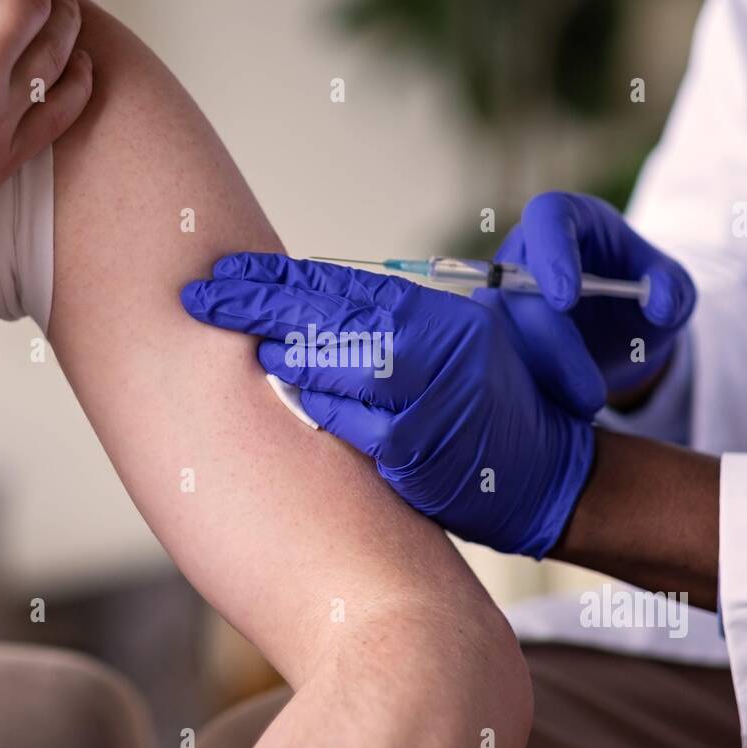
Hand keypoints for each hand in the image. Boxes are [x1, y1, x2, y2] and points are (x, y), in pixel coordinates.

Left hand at [181, 253, 596, 556]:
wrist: (544, 476)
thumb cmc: (484, 407)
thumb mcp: (452, 348)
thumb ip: (387, 329)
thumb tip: (301, 315)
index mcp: (443, 316)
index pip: (348, 284)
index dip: (282, 277)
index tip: (228, 271)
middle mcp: (440, 349)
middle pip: (334, 317)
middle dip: (261, 305)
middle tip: (202, 297)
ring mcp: (431, 400)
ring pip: (342, 367)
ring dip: (285, 354)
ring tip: (243, 344)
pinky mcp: (419, 452)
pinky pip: (353, 424)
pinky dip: (318, 407)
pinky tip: (285, 393)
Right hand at [497, 192, 695, 400]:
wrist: (621, 327)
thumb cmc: (644, 290)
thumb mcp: (673, 286)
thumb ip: (675, 289)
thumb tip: (660, 304)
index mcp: (568, 219)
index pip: (547, 218)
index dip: (551, 254)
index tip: (566, 299)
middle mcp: (524, 252)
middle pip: (518, 289)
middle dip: (552, 344)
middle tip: (591, 394)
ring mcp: (503, 296)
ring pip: (499, 333)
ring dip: (539, 376)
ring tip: (585, 408)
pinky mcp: (493, 336)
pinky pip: (495, 362)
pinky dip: (527, 390)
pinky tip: (560, 412)